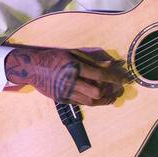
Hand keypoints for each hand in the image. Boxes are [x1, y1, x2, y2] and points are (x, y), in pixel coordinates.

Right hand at [4, 47, 130, 105]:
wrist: (32, 68)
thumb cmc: (54, 57)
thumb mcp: (73, 53)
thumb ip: (92, 60)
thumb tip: (111, 64)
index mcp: (74, 67)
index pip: (100, 75)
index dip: (115, 78)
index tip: (126, 80)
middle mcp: (70, 81)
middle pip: (96, 93)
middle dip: (110, 93)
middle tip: (118, 91)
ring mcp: (65, 92)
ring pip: (90, 102)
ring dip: (103, 100)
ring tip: (112, 97)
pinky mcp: (61, 99)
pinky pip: (81, 103)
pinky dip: (92, 101)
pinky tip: (98, 98)